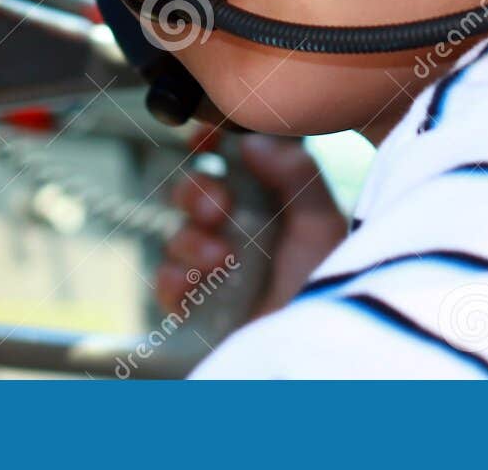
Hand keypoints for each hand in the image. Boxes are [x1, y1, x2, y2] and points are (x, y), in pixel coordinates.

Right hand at [157, 129, 347, 323]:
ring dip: (191, 241)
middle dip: (197, 193)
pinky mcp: (195, 304)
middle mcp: (235, 230)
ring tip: (222, 259)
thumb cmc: (323, 284)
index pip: (224, 161)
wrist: (313, 346)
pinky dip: (175, 278)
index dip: (207, 144)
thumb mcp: (321, 223)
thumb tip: (252, 143)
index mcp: (265, 202)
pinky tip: (200, 283)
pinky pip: (165, 280)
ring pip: (176, 234)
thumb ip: (296, 174)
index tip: (203, 140)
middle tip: (219, 208)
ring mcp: (212, 267)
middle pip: (192, 192)